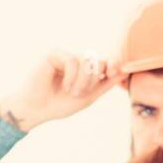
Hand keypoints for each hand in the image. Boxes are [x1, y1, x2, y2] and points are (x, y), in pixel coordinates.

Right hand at [0, 50, 124, 132]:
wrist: (37, 109)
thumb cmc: (60, 104)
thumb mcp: (89, 96)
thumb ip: (105, 84)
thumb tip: (125, 72)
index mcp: (87, 71)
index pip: (106, 62)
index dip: (115, 64)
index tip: (117, 72)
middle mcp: (78, 61)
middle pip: (98, 61)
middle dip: (93, 79)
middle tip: (80, 93)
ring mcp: (66, 56)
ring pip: (86, 60)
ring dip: (82, 80)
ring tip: (71, 92)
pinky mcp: (54, 54)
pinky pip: (72, 60)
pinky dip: (71, 76)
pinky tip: (64, 86)